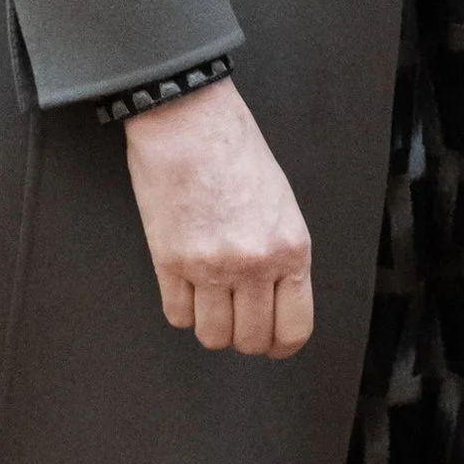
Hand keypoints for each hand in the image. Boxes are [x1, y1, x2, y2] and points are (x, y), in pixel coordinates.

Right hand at [122, 76, 313, 357]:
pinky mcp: (170, 261)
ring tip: (207, 302)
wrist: (188, 119)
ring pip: (212, 335)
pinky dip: (181, 309)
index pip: (294, 328)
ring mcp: (210, 266)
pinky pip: (177, 314)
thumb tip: (273, 294)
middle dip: (243, 337)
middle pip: (250, 339)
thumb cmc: (234, 150)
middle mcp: (254, 264)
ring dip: (209, 325)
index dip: (280, 344)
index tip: (271, 342)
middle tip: (235, 320)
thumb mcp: (281, 204)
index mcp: (290, 249)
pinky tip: (184, 288)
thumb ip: (281, 254)